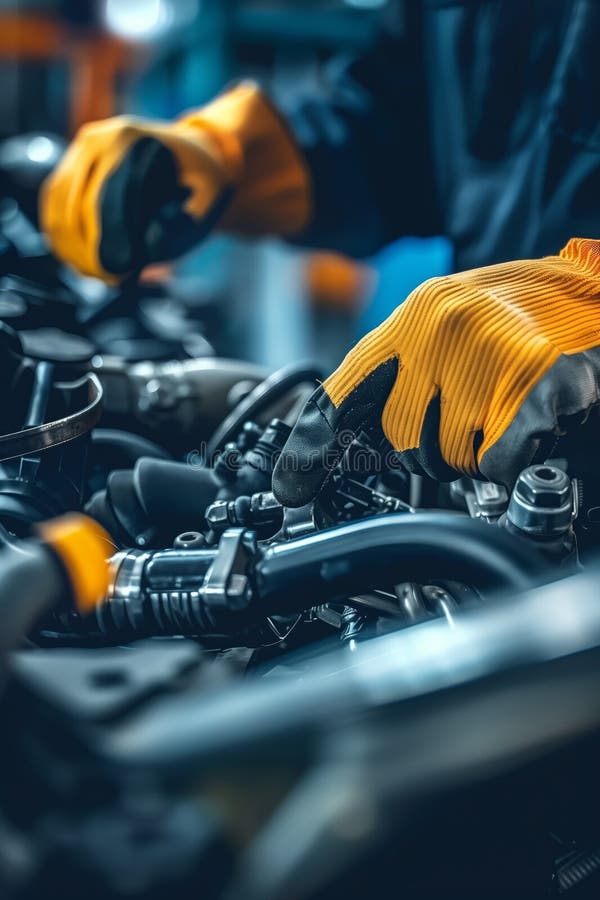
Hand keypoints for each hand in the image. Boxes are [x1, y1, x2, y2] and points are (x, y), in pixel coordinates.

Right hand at [41, 84, 309, 281]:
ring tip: (93, 273)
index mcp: (132, 141)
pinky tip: (76, 259)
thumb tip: (148, 245)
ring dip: (71, 248)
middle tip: (108, 280)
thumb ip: (180, 227)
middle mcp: (98, 139)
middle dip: (89, 251)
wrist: (192, 153)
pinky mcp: (71, 164)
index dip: (111, 241)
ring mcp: (80, 149)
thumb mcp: (206, 203)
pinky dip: (61, 235)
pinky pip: (54, 203)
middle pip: (77, 206)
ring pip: (59, 207)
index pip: (107, 199)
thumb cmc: (202, 183)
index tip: (119, 274)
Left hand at [273, 238, 599, 505]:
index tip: (291, 487)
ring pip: (451, 457)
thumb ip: (394, 372)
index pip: (344, 393)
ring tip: (501, 412)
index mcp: (415, 315)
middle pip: (403, 441)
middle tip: (467, 415)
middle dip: (431, 446)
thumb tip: (329, 443)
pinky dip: (508, 459)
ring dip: (473, 453)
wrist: (592, 289)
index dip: (311, 446)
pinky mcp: (541, 386)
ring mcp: (491, 358)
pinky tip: (523, 430)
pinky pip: (499, 461)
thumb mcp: (442, 324)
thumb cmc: (517, 314)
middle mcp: (445, 333)